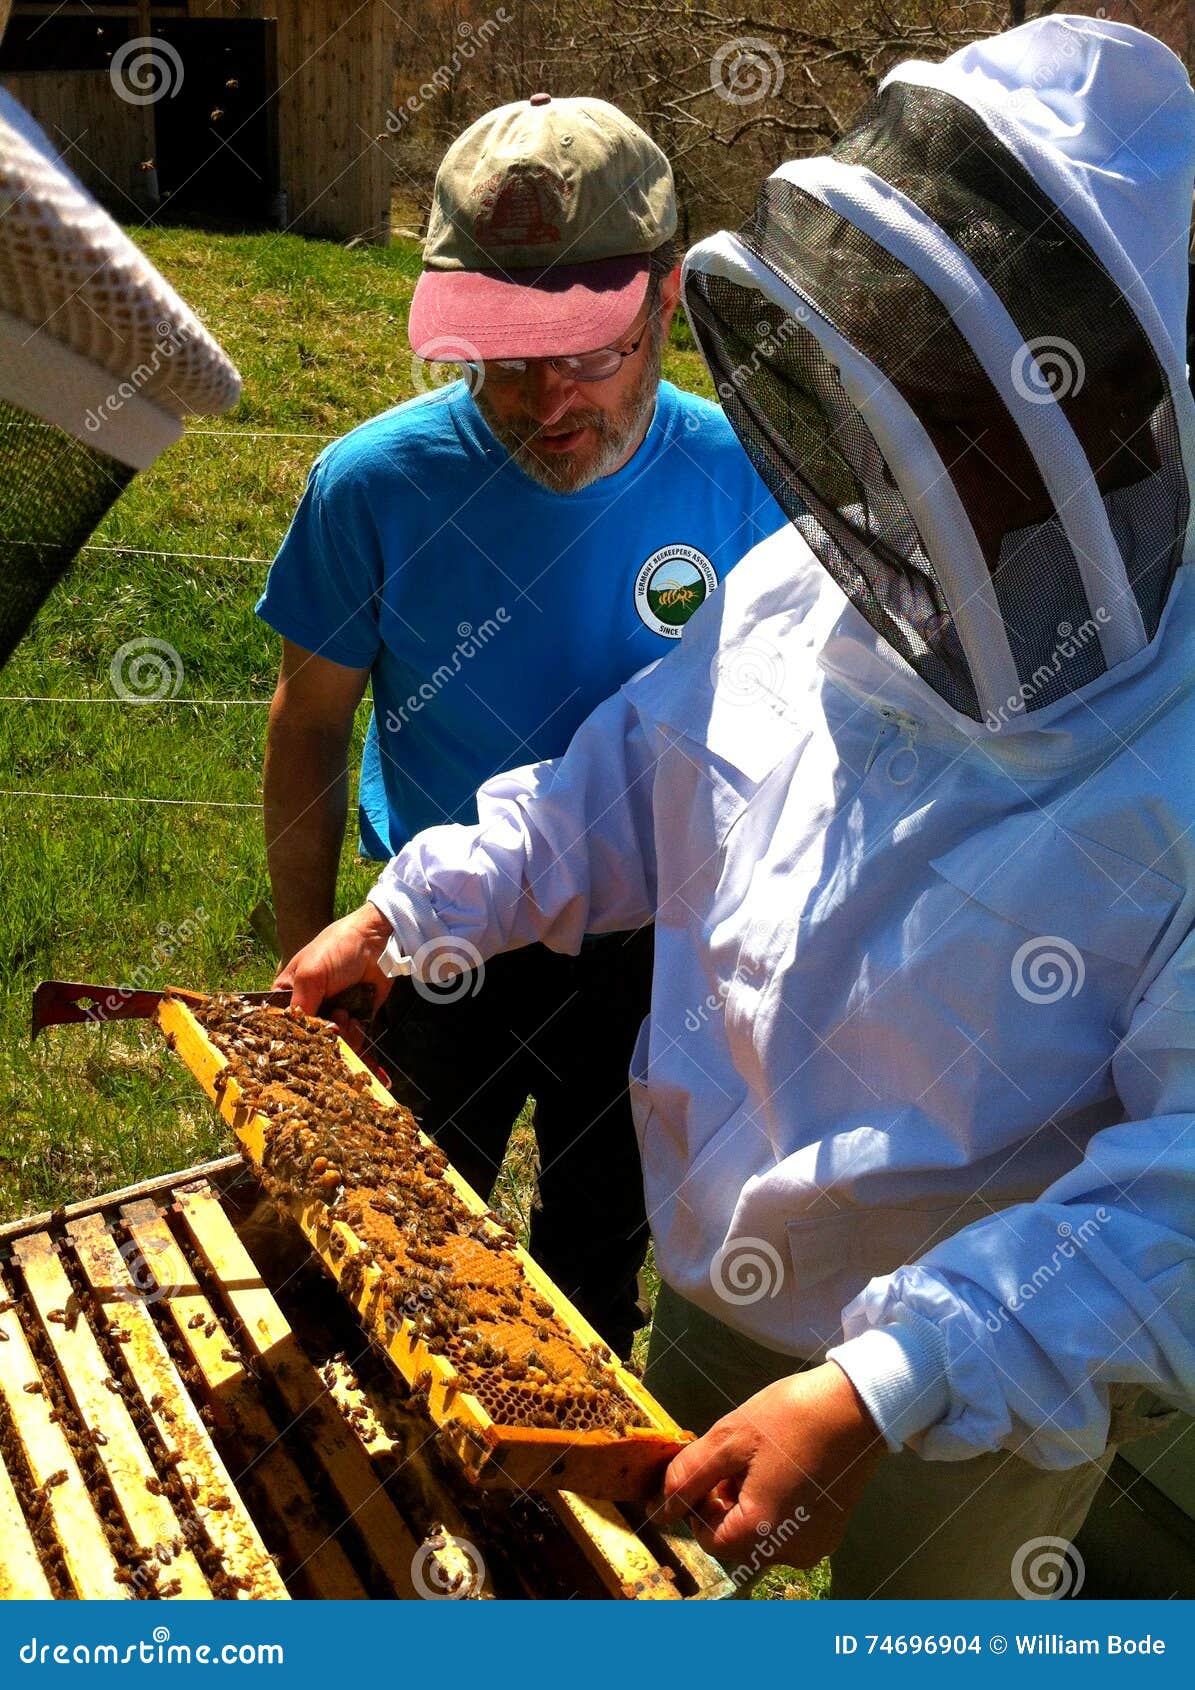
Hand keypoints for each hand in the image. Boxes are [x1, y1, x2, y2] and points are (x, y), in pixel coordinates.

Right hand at [275, 902, 396, 1030]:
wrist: (376, 941)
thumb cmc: (336, 949)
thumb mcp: (310, 974)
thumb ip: (300, 1006)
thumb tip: (301, 1036)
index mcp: (290, 992)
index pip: (282, 1022)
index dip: (290, 1032)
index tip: (302, 1034)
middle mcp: (310, 1005)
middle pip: (307, 1036)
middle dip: (318, 1034)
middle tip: (330, 1019)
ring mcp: (333, 1013)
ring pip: (329, 1041)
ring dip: (338, 1034)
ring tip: (344, 1014)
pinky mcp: (355, 1018)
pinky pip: (351, 1040)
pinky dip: (353, 1036)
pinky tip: (355, 1020)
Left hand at [660, 1362, 883, 1569]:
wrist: (856, 1406)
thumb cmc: (789, 1418)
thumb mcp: (729, 1438)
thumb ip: (688, 1477)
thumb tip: (659, 1509)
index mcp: (762, 1533)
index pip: (709, 1538)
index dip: (699, 1504)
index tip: (709, 1469)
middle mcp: (790, 1552)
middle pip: (736, 1539)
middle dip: (726, 1503)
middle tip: (737, 1460)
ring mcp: (814, 1545)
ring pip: (761, 1535)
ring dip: (750, 1505)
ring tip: (761, 1462)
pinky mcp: (830, 1533)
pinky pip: (788, 1530)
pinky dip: (776, 1507)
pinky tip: (785, 1471)